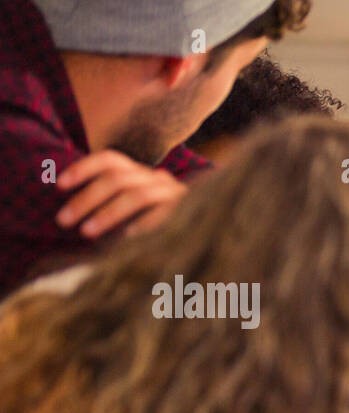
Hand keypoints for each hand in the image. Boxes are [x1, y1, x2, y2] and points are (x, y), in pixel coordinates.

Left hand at [55, 150, 187, 238]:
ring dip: (107, 213)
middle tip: (63, 220)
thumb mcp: (137, 210)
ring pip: (135, 195)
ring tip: (86, 232)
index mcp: (143, 175)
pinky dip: (142, 225)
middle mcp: (158, 178)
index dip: (82, 168)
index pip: (110, 160)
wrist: (213, 230)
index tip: (59, 185)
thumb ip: (113, 205)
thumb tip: (73, 211)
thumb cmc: (165, 227)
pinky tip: (125, 239)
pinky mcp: (190, 211)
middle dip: (85, 199)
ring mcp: (176, 194)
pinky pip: (162, 215)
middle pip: (116, 179)